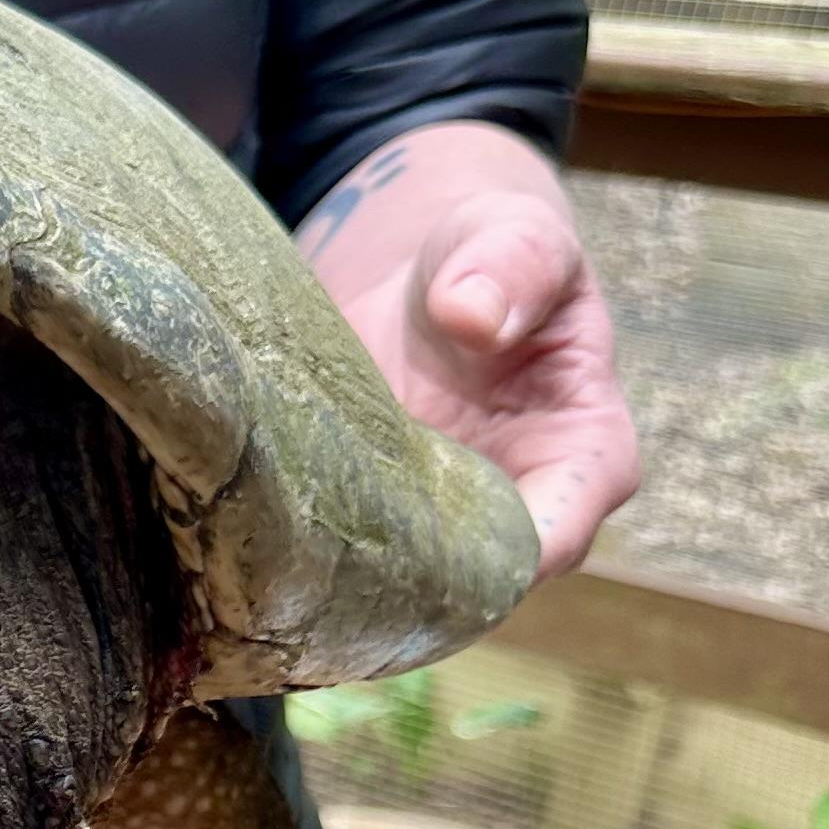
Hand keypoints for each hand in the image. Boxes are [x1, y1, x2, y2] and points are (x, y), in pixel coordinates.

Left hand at [298, 122, 640, 579]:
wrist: (416, 273)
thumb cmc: (487, 251)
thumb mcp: (512, 235)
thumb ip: (511, 265)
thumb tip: (471, 315)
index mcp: (585, 457)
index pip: (560, 534)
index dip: (507, 559)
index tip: (434, 552)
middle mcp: (520, 515)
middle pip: (471, 588)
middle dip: (405, 590)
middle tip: (323, 565)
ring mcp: (442, 533)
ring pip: (399, 593)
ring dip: (341, 583)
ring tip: (272, 557)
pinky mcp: (374, 530)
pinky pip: (341, 567)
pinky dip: (299, 557)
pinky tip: (243, 543)